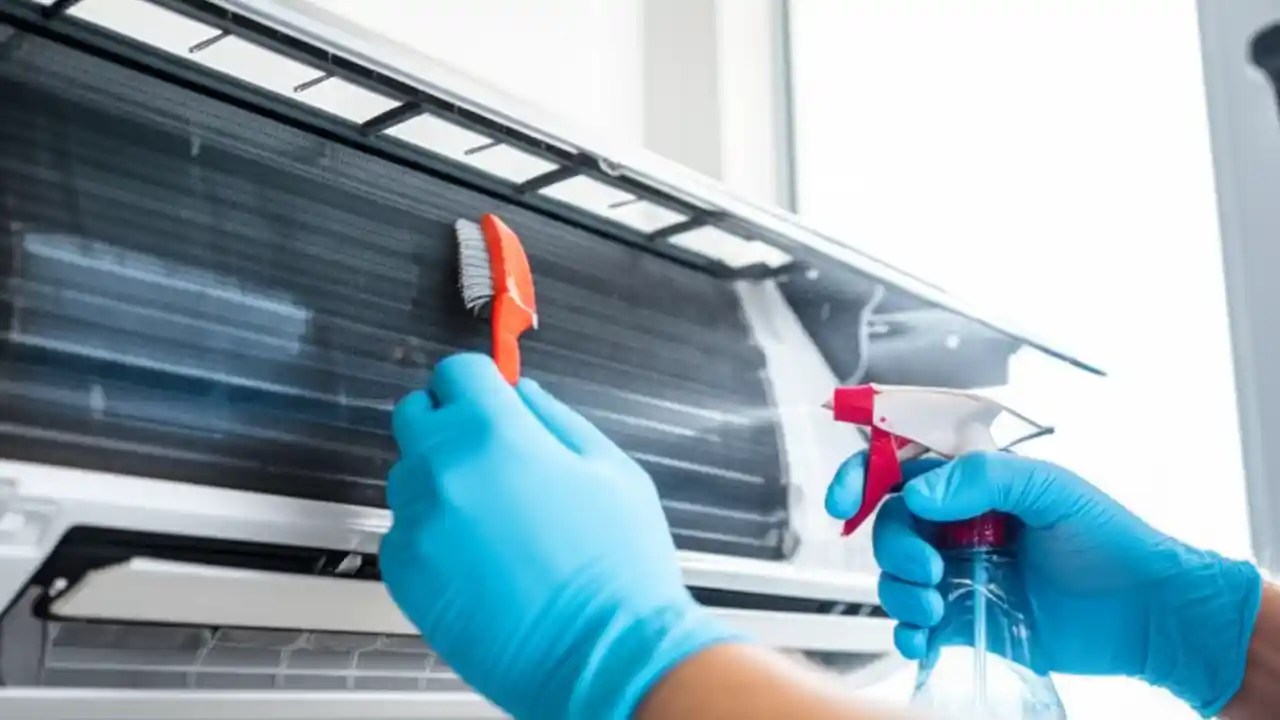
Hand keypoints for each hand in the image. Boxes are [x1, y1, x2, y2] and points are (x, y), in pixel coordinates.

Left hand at [380, 354, 738, 719]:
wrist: (602, 655)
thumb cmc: (618, 570)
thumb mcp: (611, 469)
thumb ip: (556, 418)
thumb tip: (522, 395)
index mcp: (496, 433)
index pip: (455, 372)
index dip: (477, 382)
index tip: (487, 395)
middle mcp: (444, 471)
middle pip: (415, 415)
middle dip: (448, 423)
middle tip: (486, 452)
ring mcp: (417, 525)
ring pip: (407, 476)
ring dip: (438, 482)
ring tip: (492, 518)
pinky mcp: (405, 575)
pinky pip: (402, 533)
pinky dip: (430, 537)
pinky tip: (477, 557)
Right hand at [826, 451, 1261, 715]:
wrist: (1146, 613)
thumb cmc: (1111, 539)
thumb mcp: (1049, 489)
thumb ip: (982, 480)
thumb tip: (920, 493)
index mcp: (972, 483)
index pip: (900, 467)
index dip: (861, 478)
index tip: (845, 500)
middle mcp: (958, 525)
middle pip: (889, 526)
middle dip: (893, 548)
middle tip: (928, 567)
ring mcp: (958, 571)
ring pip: (893, 576)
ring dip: (899, 592)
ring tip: (935, 605)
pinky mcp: (963, 617)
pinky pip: (913, 624)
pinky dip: (906, 632)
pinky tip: (924, 635)